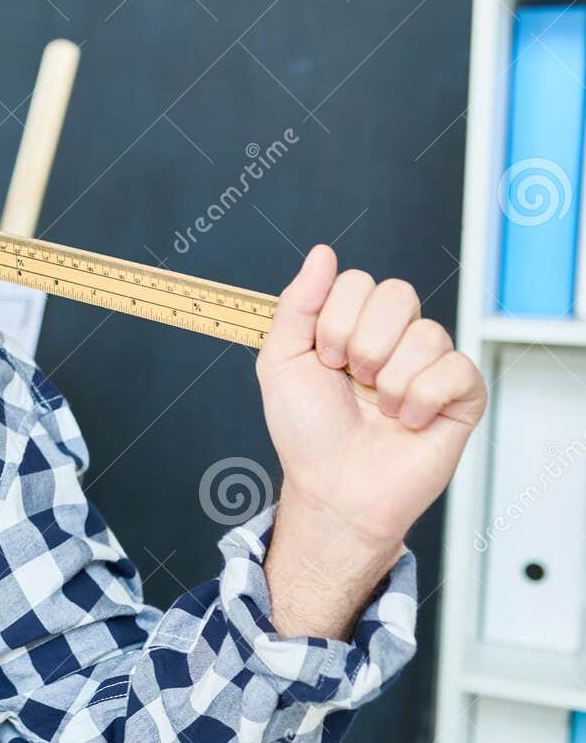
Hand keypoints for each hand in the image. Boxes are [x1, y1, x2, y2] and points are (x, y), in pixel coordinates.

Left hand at [254, 245, 486, 631]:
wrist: (333, 488)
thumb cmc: (307, 432)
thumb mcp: (281, 361)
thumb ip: (298, 303)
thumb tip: (322, 253)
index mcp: (352, 325)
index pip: (359, 281)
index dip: (335, 319)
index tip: (323, 359)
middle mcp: (394, 339)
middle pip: (398, 294)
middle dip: (362, 343)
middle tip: (352, 381)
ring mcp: (430, 365)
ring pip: (427, 333)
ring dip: (390, 380)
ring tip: (378, 408)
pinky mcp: (461, 395)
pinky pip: (456, 369)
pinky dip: (422, 399)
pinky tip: (407, 421)